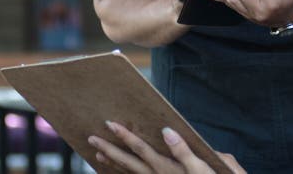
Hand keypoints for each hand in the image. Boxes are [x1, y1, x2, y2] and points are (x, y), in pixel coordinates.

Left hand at [88, 121, 245, 173]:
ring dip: (113, 163)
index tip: (111, 124)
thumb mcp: (201, 167)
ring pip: (129, 172)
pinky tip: (118, 168)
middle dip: (109, 149)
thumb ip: (183, 149)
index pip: (141, 150)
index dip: (125, 137)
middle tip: (92, 138)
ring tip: (98, 154)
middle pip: (128, 162)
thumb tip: (167, 131)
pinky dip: (124, 173)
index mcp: (166, 168)